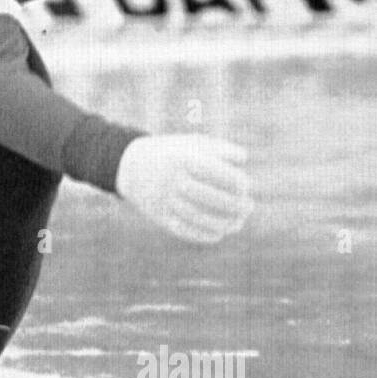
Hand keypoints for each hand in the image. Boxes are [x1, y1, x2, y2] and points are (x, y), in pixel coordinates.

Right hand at [115, 135, 251, 244]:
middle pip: (215, 199)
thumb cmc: (171, 151)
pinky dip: (204, 235)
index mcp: (187, 158)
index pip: (223, 176)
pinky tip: (218, 234)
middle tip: (248, 208)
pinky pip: (185, 230)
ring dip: (224, 224)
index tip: (245, 188)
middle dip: (237, 206)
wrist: (130, 165)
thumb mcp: (193, 142)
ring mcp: (166, 199)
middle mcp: (176, 179)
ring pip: (202, 218)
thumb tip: (243, 159)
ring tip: (236, 224)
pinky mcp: (159, 215)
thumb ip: (220, 148)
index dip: (240, 184)